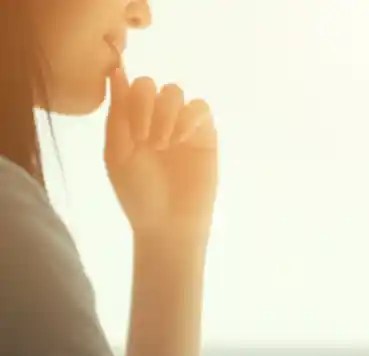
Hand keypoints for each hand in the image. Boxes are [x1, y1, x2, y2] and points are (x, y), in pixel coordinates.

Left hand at [105, 67, 217, 244]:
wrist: (169, 223)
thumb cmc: (138, 193)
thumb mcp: (116, 153)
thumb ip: (117, 114)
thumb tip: (117, 71)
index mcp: (131, 121)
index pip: (131, 87)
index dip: (131, 100)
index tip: (133, 133)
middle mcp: (156, 119)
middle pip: (153, 85)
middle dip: (147, 107)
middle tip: (147, 141)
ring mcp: (182, 126)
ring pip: (177, 92)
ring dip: (167, 114)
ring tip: (163, 145)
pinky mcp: (205, 136)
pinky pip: (201, 108)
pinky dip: (189, 118)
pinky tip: (181, 141)